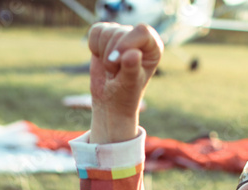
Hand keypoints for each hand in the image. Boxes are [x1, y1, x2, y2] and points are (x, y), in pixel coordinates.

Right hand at [87, 22, 162, 142]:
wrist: (110, 101)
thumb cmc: (125, 94)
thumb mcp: (130, 84)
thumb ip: (132, 68)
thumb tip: (133, 53)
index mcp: (153, 47)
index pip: (142, 31)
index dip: (126, 45)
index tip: (117, 63)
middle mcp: (140, 37)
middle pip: (119, 32)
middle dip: (111, 55)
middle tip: (115, 73)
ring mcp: (123, 35)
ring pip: (105, 32)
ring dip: (102, 53)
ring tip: (110, 68)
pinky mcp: (107, 35)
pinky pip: (95, 31)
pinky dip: (93, 46)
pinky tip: (102, 59)